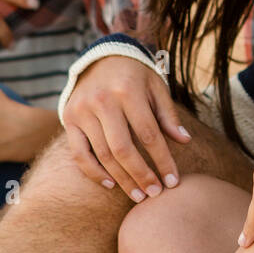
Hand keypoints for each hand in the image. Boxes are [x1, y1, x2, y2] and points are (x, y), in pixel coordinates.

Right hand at [60, 55, 190, 200]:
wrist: (101, 57)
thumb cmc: (136, 75)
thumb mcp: (156, 87)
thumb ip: (168, 115)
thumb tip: (185, 141)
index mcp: (128, 92)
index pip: (149, 134)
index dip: (162, 161)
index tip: (173, 181)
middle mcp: (102, 101)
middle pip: (124, 149)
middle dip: (142, 176)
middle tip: (155, 195)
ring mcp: (82, 111)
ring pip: (102, 155)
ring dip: (121, 179)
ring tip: (138, 195)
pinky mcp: (68, 119)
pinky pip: (79, 154)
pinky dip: (93, 172)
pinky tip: (110, 184)